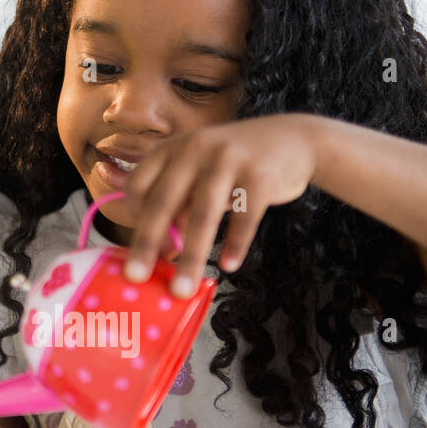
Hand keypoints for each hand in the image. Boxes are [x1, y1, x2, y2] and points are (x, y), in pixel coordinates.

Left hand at [121, 115, 319, 296]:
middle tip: (135, 276)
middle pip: (163, 202)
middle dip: (147, 243)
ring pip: (203, 215)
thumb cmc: (234, 163)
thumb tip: (159, 246)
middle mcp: (196, 148)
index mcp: (173, 148)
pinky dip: (235, 244)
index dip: (133, 214)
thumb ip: (176, 199)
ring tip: (182, 288)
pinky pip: (244, 218)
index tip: (138, 241)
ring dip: (191, 256)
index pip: (139, 182)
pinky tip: (228, 266)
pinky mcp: (261, 175)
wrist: (293, 139)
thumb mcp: (198, 168)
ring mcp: (229, 160)